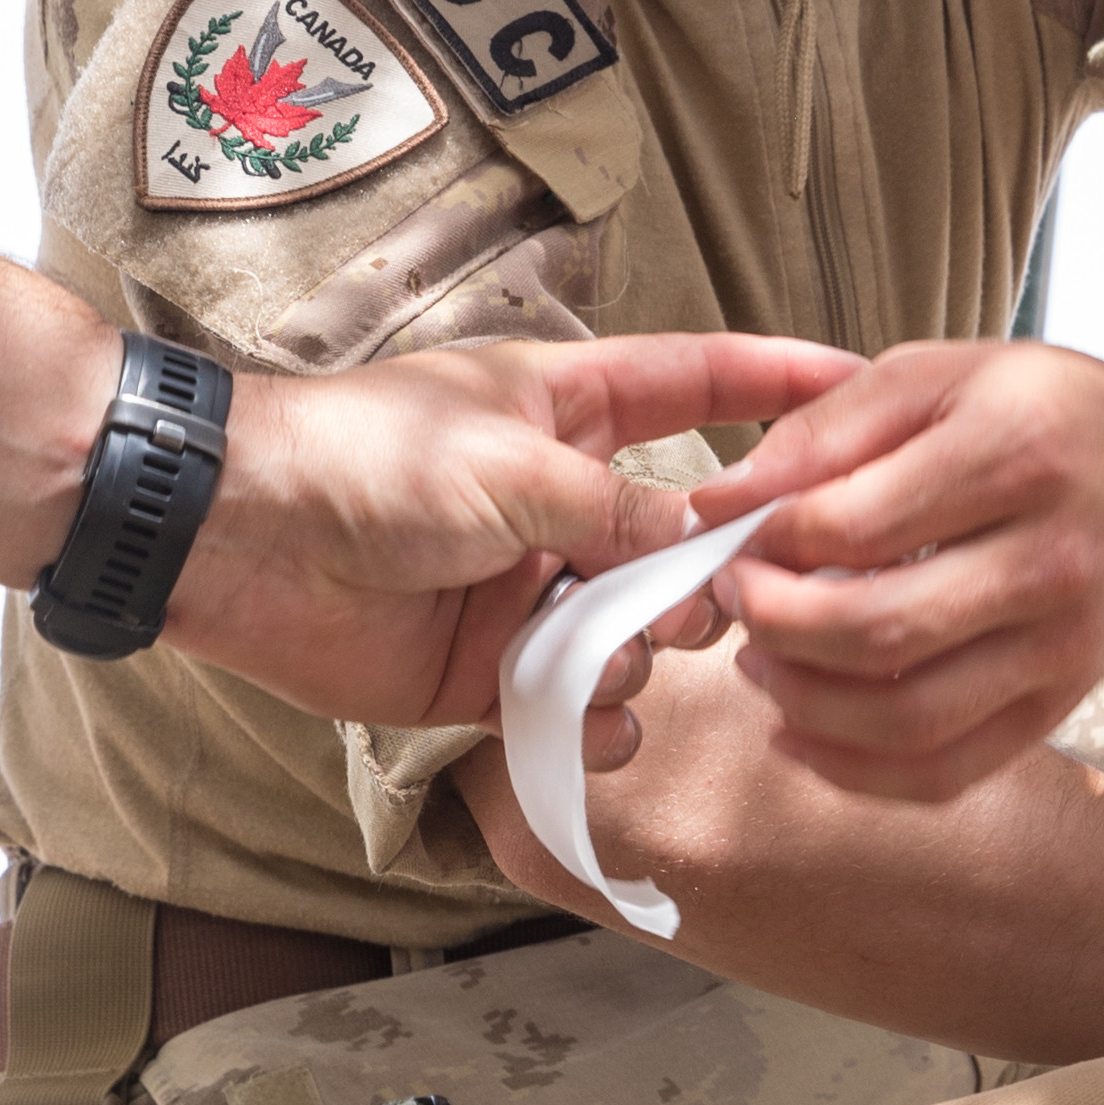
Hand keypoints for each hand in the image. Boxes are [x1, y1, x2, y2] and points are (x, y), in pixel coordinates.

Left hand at [170, 328, 867, 738]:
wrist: (239, 541)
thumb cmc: (360, 461)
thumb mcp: (514, 464)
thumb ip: (621, 507)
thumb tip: (704, 540)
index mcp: (565, 410)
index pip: (699, 384)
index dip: (780, 382)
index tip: (865, 389)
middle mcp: (559, 499)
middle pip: (687, 540)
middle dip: (710, 578)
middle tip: (696, 603)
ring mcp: (529, 588)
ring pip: (646, 635)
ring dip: (643, 656)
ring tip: (601, 652)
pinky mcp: (489, 671)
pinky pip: (582, 708)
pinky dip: (594, 722)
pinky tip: (580, 717)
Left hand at [705, 332, 1103, 802]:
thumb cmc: (1046, 414)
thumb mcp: (939, 375)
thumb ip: (824, 429)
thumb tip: (719, 500)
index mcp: (1017, 453)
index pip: (853, 524)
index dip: (765, 540)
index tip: (725, 535)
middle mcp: (1054, 558)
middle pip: (877, 630)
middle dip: (772, 625)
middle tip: (731, 599)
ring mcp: (1066, 644)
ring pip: (908, 719)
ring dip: (804, 705)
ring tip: (760, 661)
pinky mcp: (1063, 702)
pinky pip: (948, 771)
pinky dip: (858, 772)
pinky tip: (800, 733)